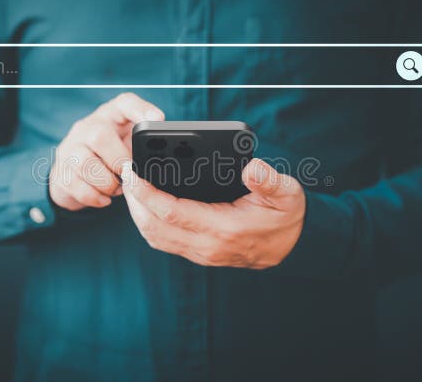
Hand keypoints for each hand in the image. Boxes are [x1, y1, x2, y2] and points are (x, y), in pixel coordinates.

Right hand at [50, 93, 163, 210]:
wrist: (75, 172)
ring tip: (117, 188)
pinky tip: (105, 198)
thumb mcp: (128, 142)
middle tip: (129, 175)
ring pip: (85, 163)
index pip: (125, 103)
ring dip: (107, 182)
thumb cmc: (111, 155)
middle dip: (118, 161)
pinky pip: (75, 184)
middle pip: (99, 136)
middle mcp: (88, 126)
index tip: (158, 120)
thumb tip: (164, 155)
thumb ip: (143, 144)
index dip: (142, 109)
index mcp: (111, 116)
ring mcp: (71, 147)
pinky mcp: (61, 170)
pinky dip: (94, 196)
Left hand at [121, 158, 305, 268]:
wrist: (295, 247)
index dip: (146, 193)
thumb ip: (269, 180)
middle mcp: (207, 246)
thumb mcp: (287, 193)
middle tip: (126, 173)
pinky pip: (164, 242)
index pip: (171, 212)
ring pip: (155, 238)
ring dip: (137, 214)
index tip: (133, 172)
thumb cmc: (288, 216)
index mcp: (224, 228)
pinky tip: (146, 204)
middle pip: (154, 227)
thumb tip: (252, 167)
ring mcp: (202, 253)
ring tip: (132, 187)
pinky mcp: (200, 254)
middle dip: (134, 201)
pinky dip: (148, 223)